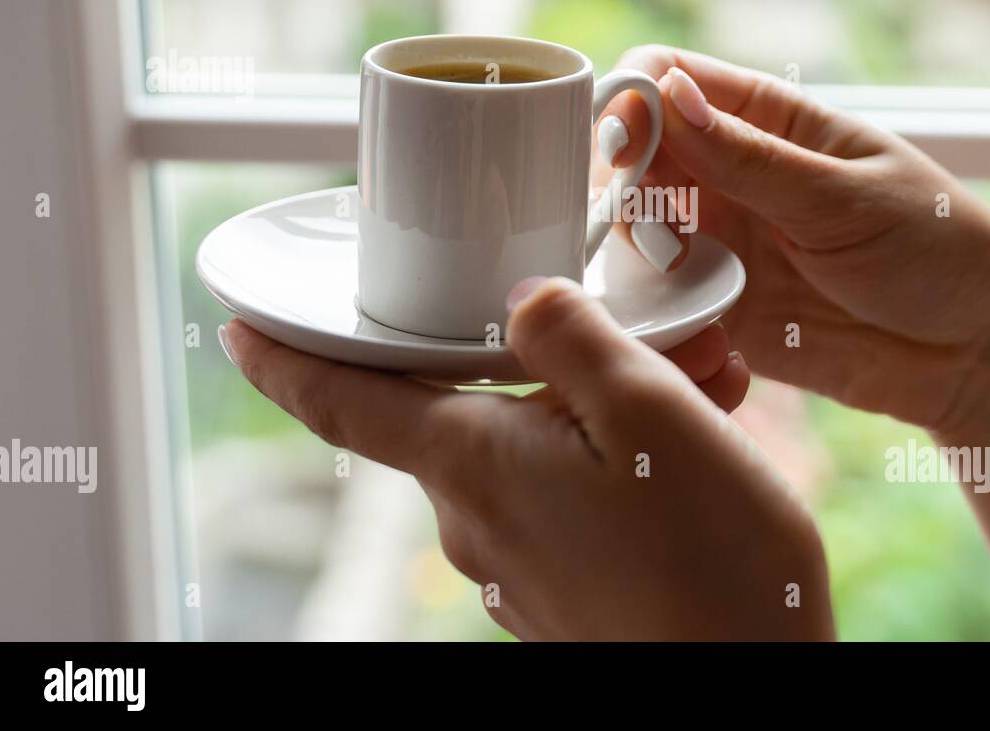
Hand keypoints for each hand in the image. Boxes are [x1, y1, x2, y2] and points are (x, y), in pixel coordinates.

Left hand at [220, 283, 832, 640]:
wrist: (750, 688)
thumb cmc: (710, 564)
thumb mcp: (652, 413)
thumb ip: (572, 339)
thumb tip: (522, 302)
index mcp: (476, 465)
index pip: (345, 402)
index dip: (285, 361)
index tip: (240, 332)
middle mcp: (479, 520)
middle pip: (482, 405)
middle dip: (560, 360)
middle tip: (665, 343)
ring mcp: (521, 564)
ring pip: (541, 446)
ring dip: (611, 408)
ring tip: (708, 394)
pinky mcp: (565, 590)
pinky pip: (572, 496)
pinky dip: (620, 459)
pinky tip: (697, 455)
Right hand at [597, 46, 989, 430]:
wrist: (978, 355)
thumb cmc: (940, 249)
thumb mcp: (846, 197)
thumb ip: (751, 158)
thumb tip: (667, 96)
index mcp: (771, 121)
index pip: (670, 80)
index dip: (633, 101)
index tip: (623, 140)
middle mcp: (734, 177)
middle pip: (636, 160)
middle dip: (624, 190)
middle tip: (659, 231)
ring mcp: (724, 245)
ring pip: (635, 237)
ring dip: (640, 260)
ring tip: (687, 287)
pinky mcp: (722, 313)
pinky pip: (662, 308)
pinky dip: (661, 319)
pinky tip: (703, 337)